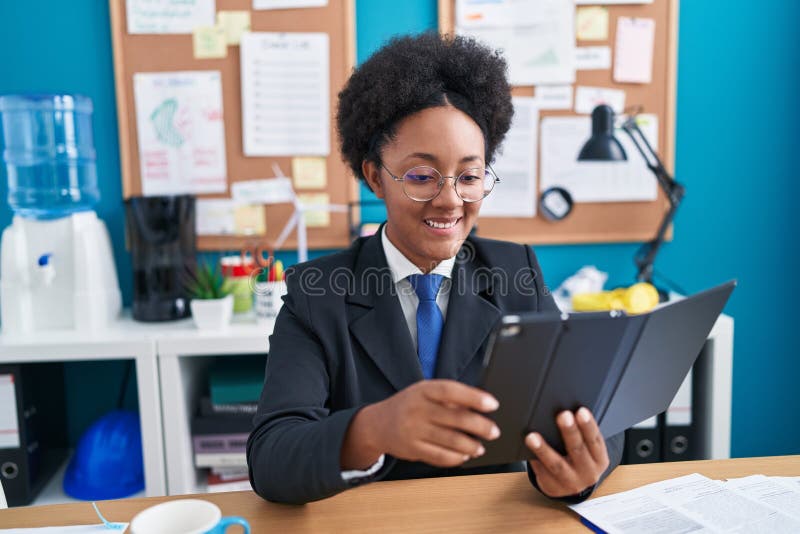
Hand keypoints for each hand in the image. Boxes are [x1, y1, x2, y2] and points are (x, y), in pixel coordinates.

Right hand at [341, 380, 500, 468]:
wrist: (376, 424)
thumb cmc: (408, 405)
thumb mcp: (423, 392)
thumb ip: (448, 397)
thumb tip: (479, 405)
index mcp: (422, 390)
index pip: (451, 391)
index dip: (474, 397)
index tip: (493, 404)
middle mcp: (417, 409)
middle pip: (455, 418)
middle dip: (480, 426)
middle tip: (494, 431)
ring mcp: (414, 431)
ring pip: (451, 441)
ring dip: (471, 446)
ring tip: (480, 447)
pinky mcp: (413, 450)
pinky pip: (440, 456)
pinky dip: (456, 458)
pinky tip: (464, 455)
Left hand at [525, 407, 608, 497]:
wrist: (571, 485)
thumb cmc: (579, 458)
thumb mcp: (588, 449)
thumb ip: (582, 434)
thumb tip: (566, 411)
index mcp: (599, 459)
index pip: (595, 440)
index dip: (588, 426)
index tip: (581, 411)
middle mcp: (588, 473)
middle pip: (577, 450)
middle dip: (570, 432)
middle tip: (562, 415)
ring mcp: (570, 482)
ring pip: (556, 465)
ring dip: (544, 450)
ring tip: (532, 436)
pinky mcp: (553, 487)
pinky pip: (542, 472)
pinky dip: (534, 459)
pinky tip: (526, 449)